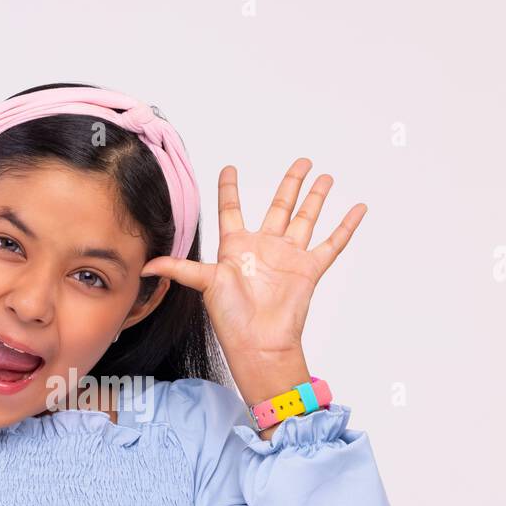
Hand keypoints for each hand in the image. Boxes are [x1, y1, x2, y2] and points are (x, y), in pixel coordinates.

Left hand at [140, 159, 364, 367]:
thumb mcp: (203, 285)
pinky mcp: (309, 270)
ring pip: (306, 218)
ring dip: (316, 198)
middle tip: (301, 161)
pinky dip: (346, 226)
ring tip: (325, 176)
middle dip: (290, 183)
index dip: (230, 189)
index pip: (232, 209)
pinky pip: (331, 243)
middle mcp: (264, 248)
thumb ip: (180, 269)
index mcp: (237, 247)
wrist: (260, 344)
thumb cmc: (231, 319)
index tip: (230, 167)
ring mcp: (289, 257)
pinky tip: (357, 208)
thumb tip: (147, 264)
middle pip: (279, 206)